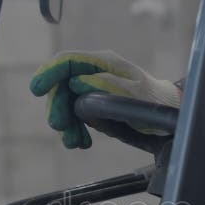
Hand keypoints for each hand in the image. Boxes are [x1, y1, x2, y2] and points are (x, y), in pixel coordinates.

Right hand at [30, 50, 181, 148]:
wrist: (167, 116)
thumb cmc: (154, 102)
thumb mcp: (134, 94)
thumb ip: (107, 86)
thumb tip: (77, 83)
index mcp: (104, 62)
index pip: (68, 61)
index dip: (49, 73)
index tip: (36, 89)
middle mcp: (94, 73)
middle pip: (62, 85)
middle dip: (58, 107)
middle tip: (61, 127)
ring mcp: (92, 90)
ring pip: (66, 104)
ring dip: (66, 124)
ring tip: (74, 143)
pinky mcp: (93, 106)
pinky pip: (76, 117)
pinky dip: (75, 130)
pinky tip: (81, 143)